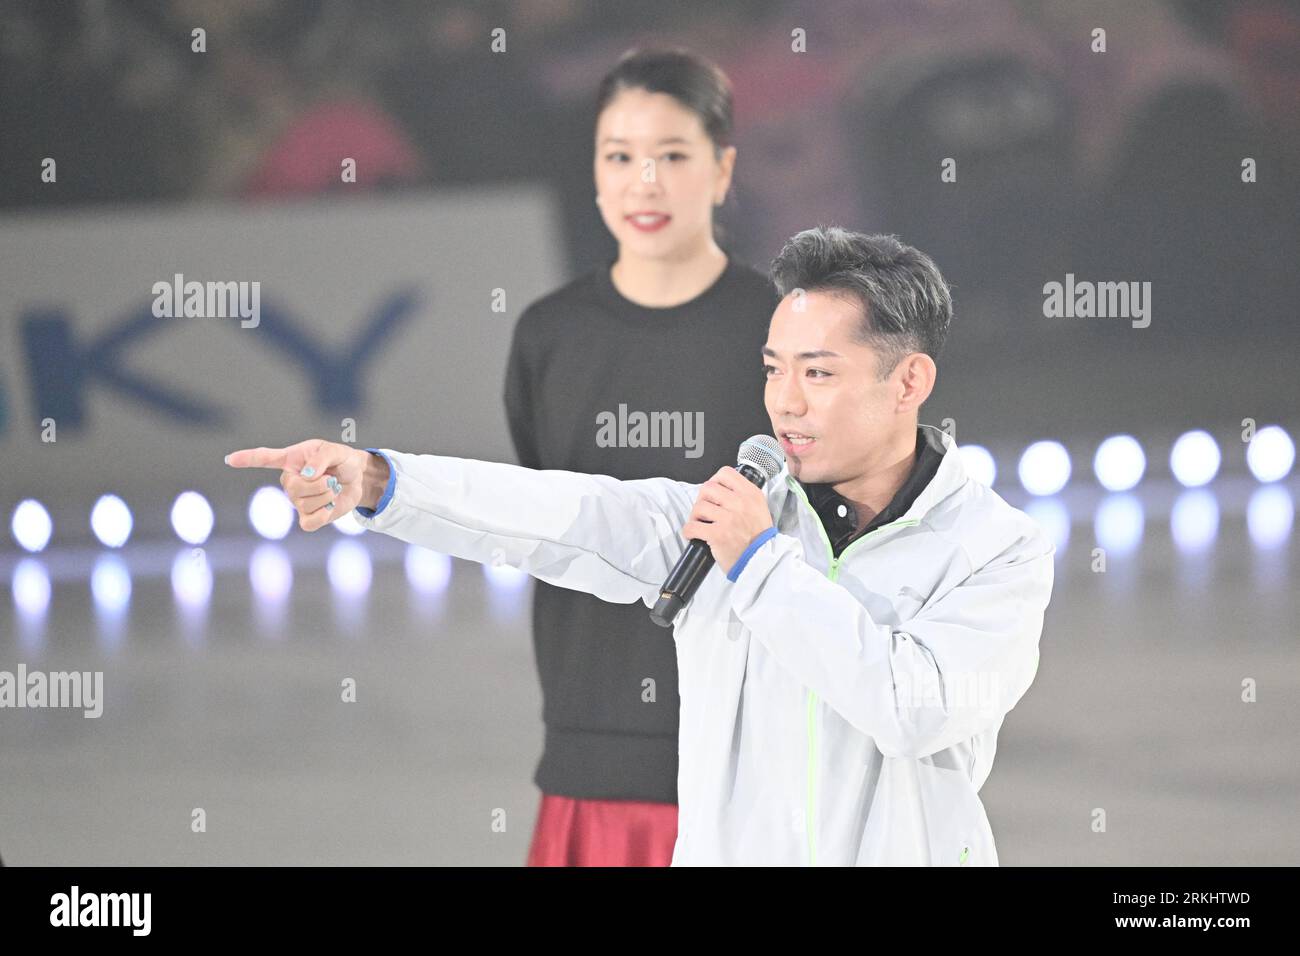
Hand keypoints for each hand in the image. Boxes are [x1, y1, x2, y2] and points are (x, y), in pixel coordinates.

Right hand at [225, 439, 379, 531]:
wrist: (358, 479)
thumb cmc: (342, 460)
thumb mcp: (336, 451)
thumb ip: (321, 458)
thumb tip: (306, 475)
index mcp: (291, 460)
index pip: (264, 458)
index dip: (247, 459)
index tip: (229, 459)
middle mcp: (289, 481)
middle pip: (293, 488)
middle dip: (318, 484)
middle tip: (331, 479)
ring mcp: (297, 501)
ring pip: (304, 504)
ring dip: (326, 496)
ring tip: (333, 488)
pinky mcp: (308, 517)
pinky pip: (308, 523)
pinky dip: (322, 516)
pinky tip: (328, 507)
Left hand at [680, 466, 774, 573]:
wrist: (761, 561)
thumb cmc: (758, 538)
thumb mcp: (759, 508)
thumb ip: (743, 495)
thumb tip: (720, 488)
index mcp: (751, 494)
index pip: (725, 473)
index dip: (715, 481)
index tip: (713, 493)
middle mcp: (741, 503)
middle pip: (708, 488)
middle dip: (702, 499)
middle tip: (704, 511)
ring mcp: (729, 519)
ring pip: (699, 506)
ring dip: (695, 516)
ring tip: (700, 524)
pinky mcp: (718, 535)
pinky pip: (692, 526)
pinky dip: (689, 531)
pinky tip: (695, 535)